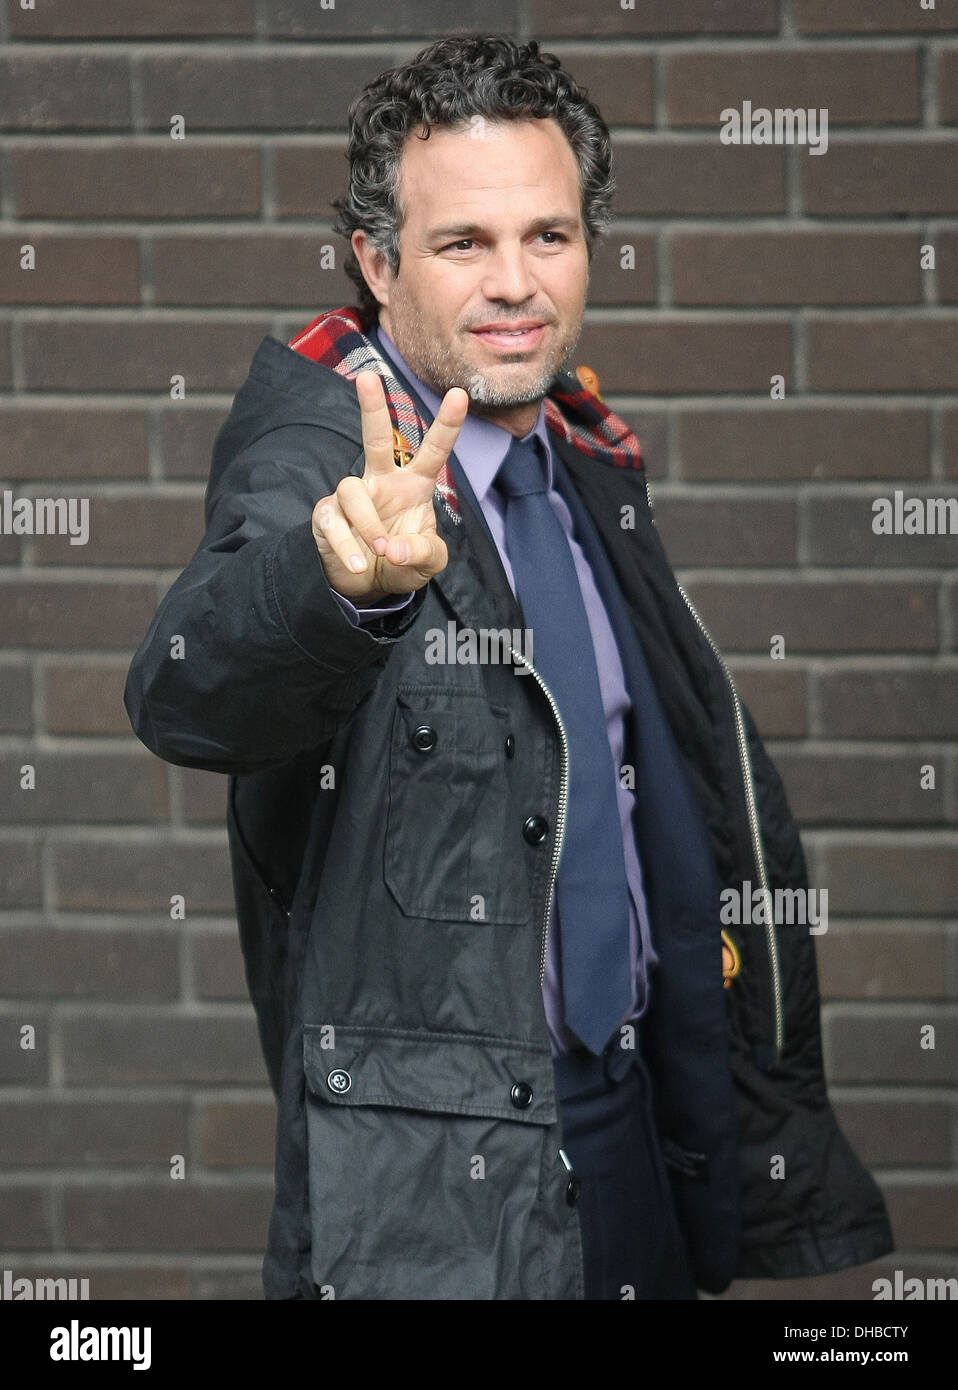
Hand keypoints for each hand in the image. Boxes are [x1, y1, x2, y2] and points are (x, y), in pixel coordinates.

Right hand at [312, 370, 468, 601]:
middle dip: (372, 408)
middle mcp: (382, 482)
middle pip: (377, 439)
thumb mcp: (428, 563)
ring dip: (369, 524)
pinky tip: (356, 564)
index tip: (460, 394)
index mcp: (414, 485)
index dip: (447, 425)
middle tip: (368, 377)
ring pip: (352, 490)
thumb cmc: (403, 564)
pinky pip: (333, 520)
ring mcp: (352, 496)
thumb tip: (393, 548)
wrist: (367, 586)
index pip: (434, 451)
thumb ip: (422, 553)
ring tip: (380, 552)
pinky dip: (346, 546)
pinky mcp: (327, 514)